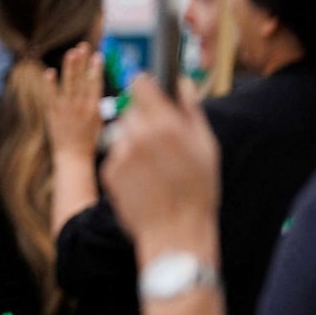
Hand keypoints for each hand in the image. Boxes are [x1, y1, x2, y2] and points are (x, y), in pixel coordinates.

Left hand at [46, 43, 103, 162]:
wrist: (73, 156)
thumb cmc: (88, 140)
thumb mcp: (97, 121)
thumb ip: (95, 103)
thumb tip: (95, 85)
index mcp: (94, 108)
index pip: (96, 84)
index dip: (97, 69)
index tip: (98, 55)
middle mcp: (81, 106)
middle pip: (82, 79)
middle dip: (83, 62)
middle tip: (83, 46)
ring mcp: (66, 109)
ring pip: (68, 84)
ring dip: (70, 67)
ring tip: (71, 53)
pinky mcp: (53, 113)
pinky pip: (51, 95)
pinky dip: (50, 84)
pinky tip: (50, 72)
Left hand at [102, 76, 219, 259]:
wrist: (175, 232)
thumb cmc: (197, 191)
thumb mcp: (206, 148)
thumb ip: (192, 110)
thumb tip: (182, 82)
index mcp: (164, 125)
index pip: (140, 85)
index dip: (145, 86)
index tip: (150, 91)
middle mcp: (138, 135)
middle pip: (131, 109)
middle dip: (144, 119)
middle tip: (161, 141)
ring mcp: (120, 153)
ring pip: (123, 133)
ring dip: (134, 141)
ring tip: (155, 166)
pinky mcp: (109, 170)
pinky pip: (116, 155)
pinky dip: (127, 162)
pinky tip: (144, 179)